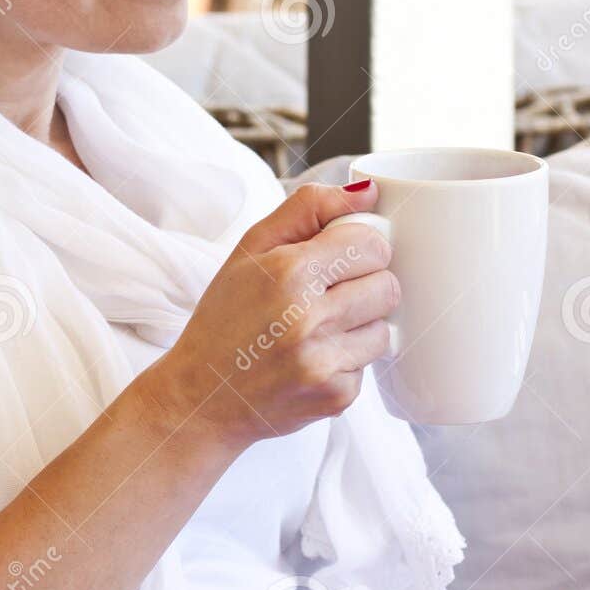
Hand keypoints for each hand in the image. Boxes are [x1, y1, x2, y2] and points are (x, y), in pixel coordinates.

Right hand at [153, 180, 398, 452]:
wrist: (201, 396)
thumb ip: (308, 208)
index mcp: (289, 271)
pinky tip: (310, 361)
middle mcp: (308, 317)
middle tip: (326, 297)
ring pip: (385, 328)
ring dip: (359, 327)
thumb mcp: (250, 248)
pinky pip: (369, 366)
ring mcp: (324, 361)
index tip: (336, 260)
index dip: (358, 248)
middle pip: (388, 285)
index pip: (372, 243)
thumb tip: (368, 193)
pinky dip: (346, 362)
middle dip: (364, 286)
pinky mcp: (336, 396)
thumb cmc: (225, 317)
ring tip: (316, 331)